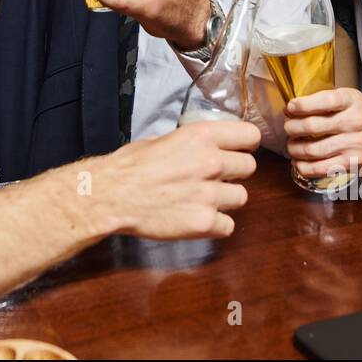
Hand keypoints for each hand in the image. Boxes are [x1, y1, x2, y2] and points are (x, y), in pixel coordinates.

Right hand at [89, 119, 260, 238]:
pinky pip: (228, 225)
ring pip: (242, 197)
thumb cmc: (129, 166)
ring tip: (202, 200)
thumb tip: (198, 147)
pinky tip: (198, 219)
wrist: (111, 196)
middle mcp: (212, 162)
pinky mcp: (205, 222)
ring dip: (225, 200)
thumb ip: (188, 143)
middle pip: (250, 167)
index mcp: (201, 136)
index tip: (237, 150)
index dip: (245, 144)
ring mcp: (210, 194)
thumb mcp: (160, 139)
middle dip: (235, 173)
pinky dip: (216, 225)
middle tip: (215, 178)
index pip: (250, 135)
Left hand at [283, 88, 361, 179]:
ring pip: (311, 149)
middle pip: (311, 126)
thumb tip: (292, 108)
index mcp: (351, 101)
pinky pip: (320, 168)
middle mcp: (353, 122)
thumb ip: (325, 101)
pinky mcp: (353, 164)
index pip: (321, 101)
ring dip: (294, 148)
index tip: (290, 108)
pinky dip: (303, 166)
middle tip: (289, 128)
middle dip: (291, 128)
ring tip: (292, 146)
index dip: (299, 105)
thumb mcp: (351, 99)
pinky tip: (299, 162)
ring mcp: (354, 145)